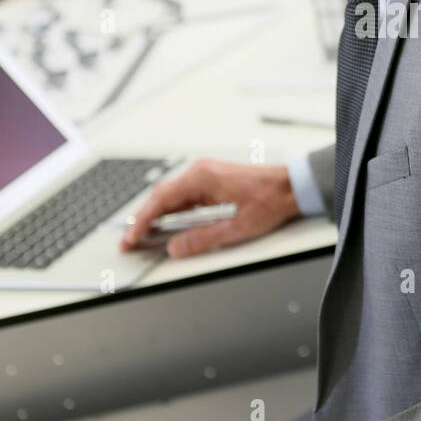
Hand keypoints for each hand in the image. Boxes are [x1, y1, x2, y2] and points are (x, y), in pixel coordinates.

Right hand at [121, 159, 300, 256]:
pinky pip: (183, 198)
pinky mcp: (210, 183)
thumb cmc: (269, 200)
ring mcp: (204, 176)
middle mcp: (200, 172)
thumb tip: (175, 248)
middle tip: (130, 242)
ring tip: (141, 238)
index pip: (161, 199)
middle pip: (161, 197)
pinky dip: (170, 213)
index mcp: (202, 177)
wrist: (290, 187)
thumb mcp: (235, 227)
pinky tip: (165, 228)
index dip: (142, 221)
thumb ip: (202, 239)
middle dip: (143, 220)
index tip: (131, 238)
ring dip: (155, 217)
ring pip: (170, 198)